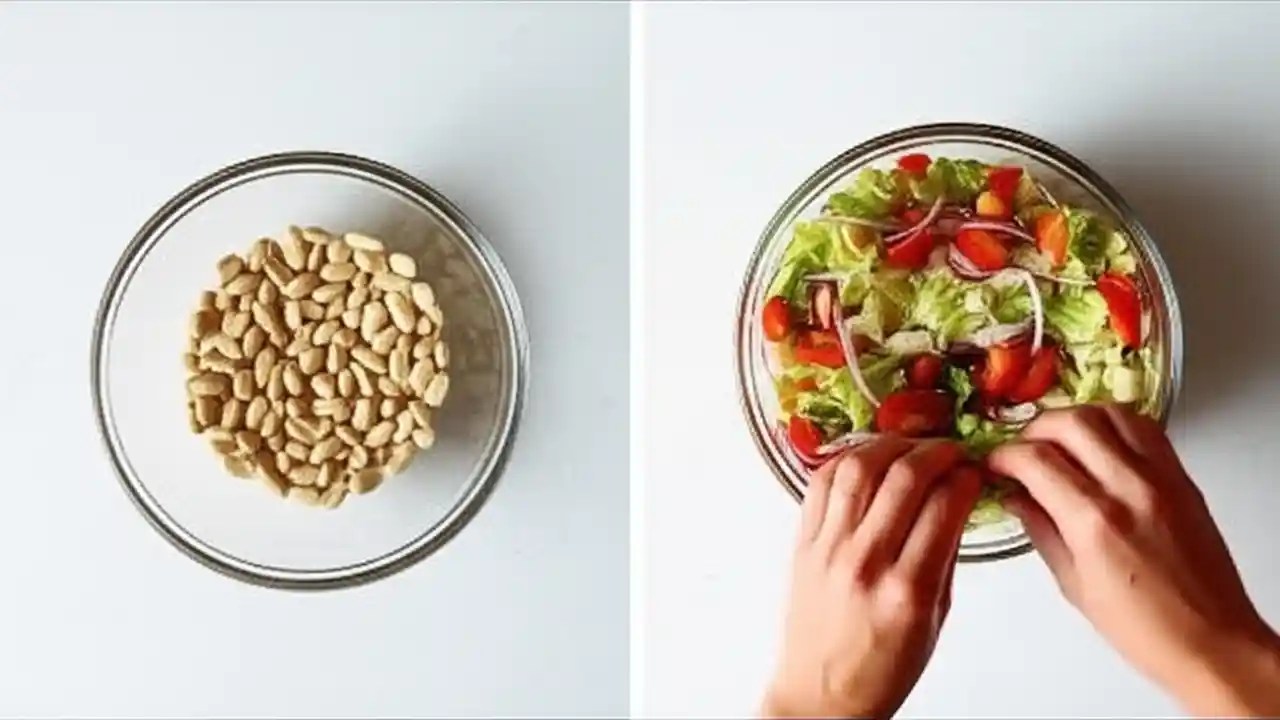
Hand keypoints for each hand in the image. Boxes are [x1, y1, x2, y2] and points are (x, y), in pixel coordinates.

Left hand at [763, 437, 980, 718]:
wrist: (821, 696)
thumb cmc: (882, 668)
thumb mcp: (936, 619)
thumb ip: (946, 556)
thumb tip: (959, 501)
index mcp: (907, 591)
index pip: (945, 506)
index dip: (967, 477)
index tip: (976, 471)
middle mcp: (865, 563)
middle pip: (904, 477)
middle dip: (937, 452)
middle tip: (951, 451)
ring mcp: (828, 548)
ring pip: (858, 468)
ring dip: (892, 444)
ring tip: (912, 446)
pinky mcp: (802, 542)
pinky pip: (822, 482)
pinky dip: (848, 459)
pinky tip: (870, 458)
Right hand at [988, 405, 1279, 716]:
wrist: (1212, 640)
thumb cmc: (1142, 628)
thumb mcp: (1073, 585)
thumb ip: (1041, 530)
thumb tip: (1014, 496)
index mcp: (1094, 523)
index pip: (1035, 461)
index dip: (1004, 456)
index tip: (994, 464)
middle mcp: (1129, 489)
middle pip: (1070, 423)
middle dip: (1033, 430)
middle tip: (1022, 450)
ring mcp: (1161, 478)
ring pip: (1108, 413)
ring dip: (1073, 419)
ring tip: (1059, 441)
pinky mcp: (1182, 477)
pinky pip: (1144, 427)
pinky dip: (1113, 422)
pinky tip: (1099, 442)